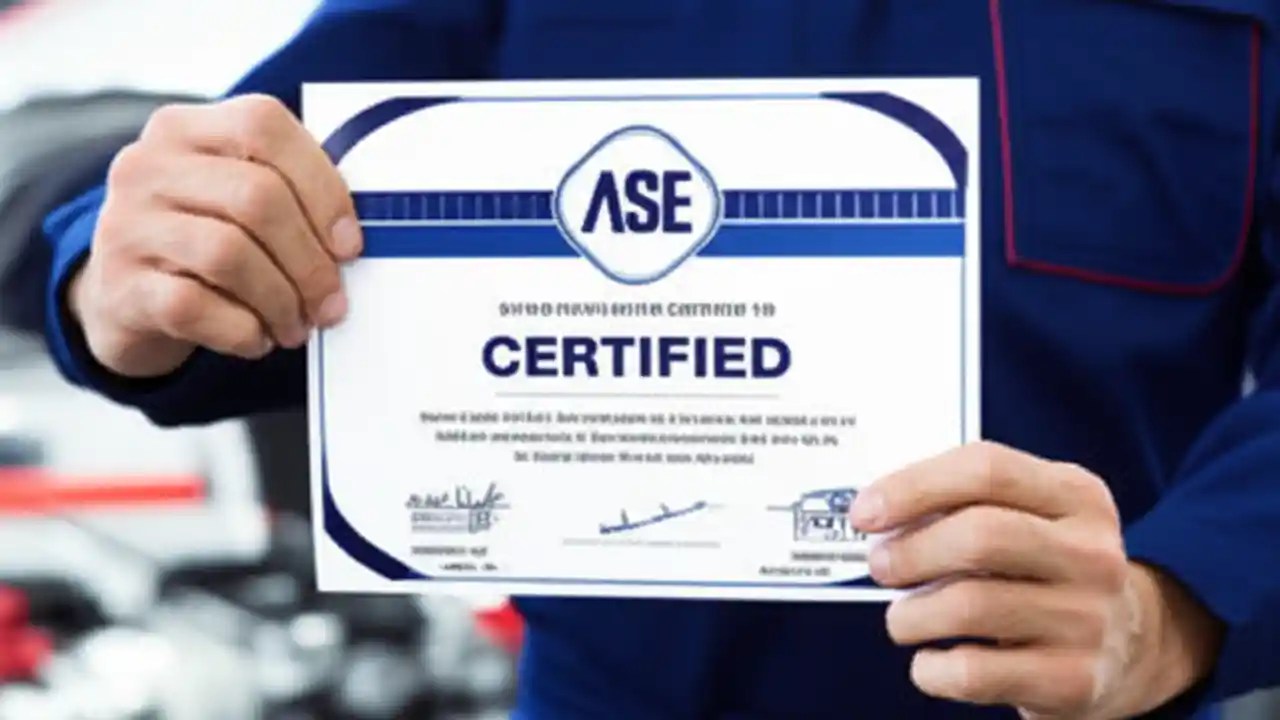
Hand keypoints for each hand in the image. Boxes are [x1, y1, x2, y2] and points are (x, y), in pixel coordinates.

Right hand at [69, 94, 362, 378]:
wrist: (125, 297)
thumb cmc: (205, 239)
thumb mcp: (234, 199)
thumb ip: (289, 194)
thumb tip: (350, 239)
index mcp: (186, 129)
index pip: (264, 128)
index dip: (322, 187)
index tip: (350, 244)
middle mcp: (147, 166)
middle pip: (256, 197)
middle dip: (310, 260)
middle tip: (331, 302)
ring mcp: (126, 224)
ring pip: (227, 254)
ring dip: (281, 300)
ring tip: (297, 325)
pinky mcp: (121, 285)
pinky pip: (194, 306)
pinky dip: (242, 330)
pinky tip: (257, 339)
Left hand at [851, 441, 1220, 718]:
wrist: (1130, 644)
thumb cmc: (1044, 568)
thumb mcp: (1028, 516)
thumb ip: (963, 503)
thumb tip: (877, 515)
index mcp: (1076, 494)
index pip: (986, 468)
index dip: (913, 487)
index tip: (864, 512)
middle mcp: (1091, 553)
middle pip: (980, 535)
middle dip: (911, 551)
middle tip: (881, 566)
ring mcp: (1088, 618)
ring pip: (970, 606)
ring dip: (911, 615)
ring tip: (902, 619)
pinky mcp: (1074, 680)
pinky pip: (976, 672)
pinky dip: (932, 668)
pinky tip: (929, 661)